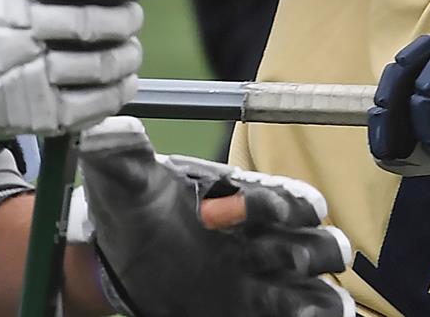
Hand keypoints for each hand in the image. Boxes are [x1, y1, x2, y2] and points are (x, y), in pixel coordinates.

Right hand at [0, 0, 162, 164]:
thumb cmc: (4, 2)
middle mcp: (15, 27)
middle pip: (90, 23)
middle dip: (126, 18)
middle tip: (130, 16)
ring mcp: (24, 73)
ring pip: (101, 65)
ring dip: (128, 54)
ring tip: (127, 47)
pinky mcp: (36, 113)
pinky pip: (97, 104)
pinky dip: (122, 89)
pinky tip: (122, 78)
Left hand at [73, 116, 353, 316]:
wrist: (120, 262)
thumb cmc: (135, 211)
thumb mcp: (127, 184)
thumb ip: (123, 158)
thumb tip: (106, 132)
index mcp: (244, 201)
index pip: (285, 199)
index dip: (276, 204)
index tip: (235, 210)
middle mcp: (268, 240)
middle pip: (321, 243)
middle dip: (308, 251)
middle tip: (278, 259)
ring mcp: (268, 282)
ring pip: (323, 287)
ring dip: (321, 295)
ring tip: (303, 310)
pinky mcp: (261, 313)